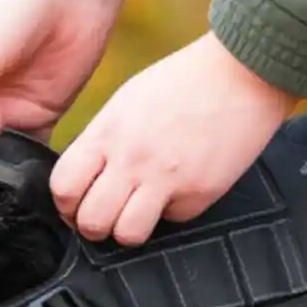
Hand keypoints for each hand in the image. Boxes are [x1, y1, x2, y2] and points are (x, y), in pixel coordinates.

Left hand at [51, 32, 300, 245]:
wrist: (242, 72)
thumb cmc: (182, 82)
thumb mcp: (125, 103)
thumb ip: (102, 142)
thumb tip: (86, 177)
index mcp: (107, 134)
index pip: (63, 187)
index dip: (66, 204)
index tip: (75, 205)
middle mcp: (131, 160)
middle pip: (91, 221)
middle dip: (93, 227)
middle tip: (105, 217)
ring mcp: (166, 179)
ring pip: (127, 234)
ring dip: (128, 230)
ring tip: (137, 214)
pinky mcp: (200, 192)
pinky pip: (174, 220)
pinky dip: (174, 210)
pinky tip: (181, 188)